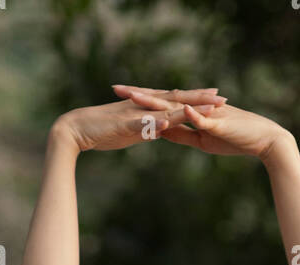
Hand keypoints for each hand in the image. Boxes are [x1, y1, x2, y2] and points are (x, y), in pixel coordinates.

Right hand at [54, 88, 225, 153]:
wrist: (77, 129)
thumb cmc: (102, 132)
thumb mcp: (132, 132)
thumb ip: (149, 129)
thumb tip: (164, 129)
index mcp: (147, 109)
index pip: (176, 102)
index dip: (195, 101)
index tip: (216, 100)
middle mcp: (144, 107)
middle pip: (176, 100)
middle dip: (199, 99)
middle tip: (222, 97)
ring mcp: (134, 114)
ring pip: (164, 108)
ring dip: (185, 107)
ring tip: (206, 106)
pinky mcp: (123, 124)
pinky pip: (142, 123)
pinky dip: (155, 123)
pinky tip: (169, 122)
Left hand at [113, 86, 287, 161]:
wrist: (262, 138)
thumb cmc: (234, 140)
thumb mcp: (201, 141)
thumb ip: (181, 134)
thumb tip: (161, 131)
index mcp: (189, 114)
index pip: (160, 106)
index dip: (139, 100)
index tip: (119, 96)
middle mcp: (195, 109)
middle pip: (162, 100)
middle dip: (139, 95)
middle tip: (116, 89)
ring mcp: (206, 114)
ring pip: (177, 107)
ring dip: (157, 102)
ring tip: (137, 96)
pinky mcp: (219, 122)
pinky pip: (202, 120)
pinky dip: (191, 115)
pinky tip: (178, 110)